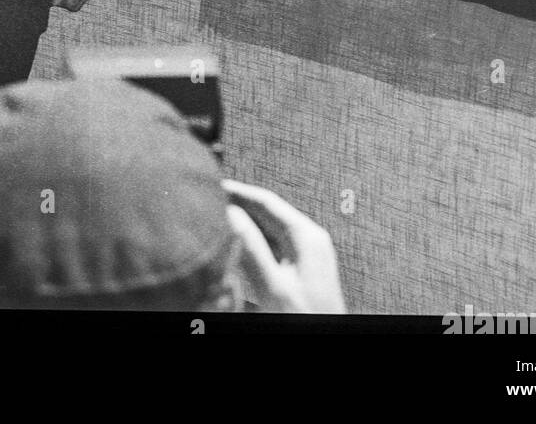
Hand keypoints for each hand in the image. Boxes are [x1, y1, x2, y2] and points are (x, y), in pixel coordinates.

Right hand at [222, 178, 345, 313]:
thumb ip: (251, 247)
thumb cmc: (306, 321)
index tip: (212, 186)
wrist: (326, 349)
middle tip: (210, 205)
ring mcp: (304, 262)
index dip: (237, 191)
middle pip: (265, 216)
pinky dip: (249, 253)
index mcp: (307, 236)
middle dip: (237, 209)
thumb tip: (230, 213)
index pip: (266, 201)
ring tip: (217, 227)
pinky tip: (233, 259)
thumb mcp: (274, 286)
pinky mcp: (298, 280)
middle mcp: (308, 243)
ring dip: (242, 231)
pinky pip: (269, 256)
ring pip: (266, 236)